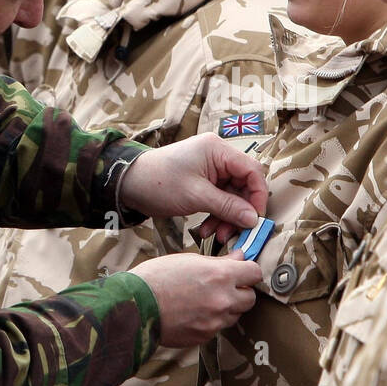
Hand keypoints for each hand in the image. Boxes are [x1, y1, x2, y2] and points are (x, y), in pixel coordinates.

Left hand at [119, 135, 267, 243]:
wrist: (129, 184)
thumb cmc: (159, 182)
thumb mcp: (196, 196)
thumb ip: (227, 207)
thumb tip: (253, 219)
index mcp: (218, 150)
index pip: (252, 171)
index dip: (257, 196)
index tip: (255, 219)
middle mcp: (218, 156)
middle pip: (243, 185)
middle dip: (239, 211)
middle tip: (233, 233)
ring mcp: (211, 169)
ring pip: (232, 196)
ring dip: (227, 217)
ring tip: (216, 235)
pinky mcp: (204, 181)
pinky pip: (220, 199)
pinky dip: (217, 215)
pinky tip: (206, 230)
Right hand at [132, 251, 261, 347]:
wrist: (134, 307)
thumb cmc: (157, 278)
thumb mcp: (189, 260)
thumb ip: (218, 262)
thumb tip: (239, 258)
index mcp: (220, 275)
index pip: (254, 273)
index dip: (248, 271)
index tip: (242, 271)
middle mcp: (223, 300)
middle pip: (250, 298)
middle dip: (241, 292)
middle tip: (225, 287)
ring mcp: (214, 322)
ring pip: (235, 315)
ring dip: (227, 308)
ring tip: (205, 300)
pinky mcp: (204, 337)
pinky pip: (218, 328)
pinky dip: (211, 321)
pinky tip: (194, 313)